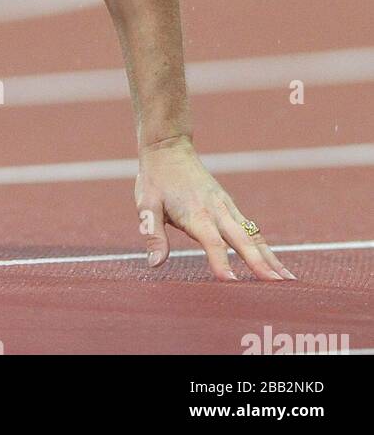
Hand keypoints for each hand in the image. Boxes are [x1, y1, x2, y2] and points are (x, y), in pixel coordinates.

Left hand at [135, 135, 295, 281]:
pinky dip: (265, 247)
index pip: (211, 242)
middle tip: (277, 285)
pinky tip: (276, 264)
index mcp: (196, 213)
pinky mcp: (230, 206)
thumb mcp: (146, 204)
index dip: (221, 262)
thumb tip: (154, 263)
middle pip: (242, 240)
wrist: (169, 148)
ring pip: (253, 235)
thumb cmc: (155, 179)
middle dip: (260, 263)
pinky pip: (251, 230)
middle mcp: (217, 210)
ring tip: (288, 280)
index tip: (232, 283)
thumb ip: (153, 234)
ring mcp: (227, 207)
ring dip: (270, 257)